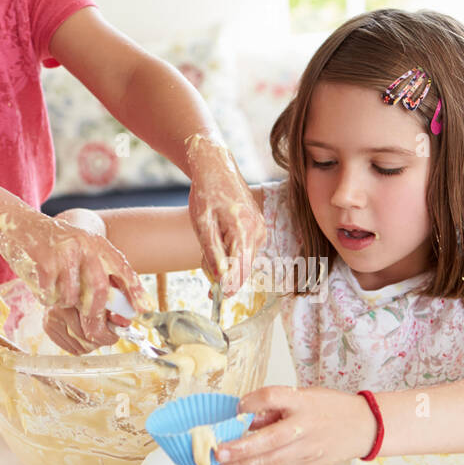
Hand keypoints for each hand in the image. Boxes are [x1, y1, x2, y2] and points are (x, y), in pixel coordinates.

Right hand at [0, 209, 150, 353]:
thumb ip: (101, 280)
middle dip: (97, 320)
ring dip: (66, 306)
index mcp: (99, 245)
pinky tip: (43, 286)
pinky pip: (50, 297)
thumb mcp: (83, 255)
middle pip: (98, 290)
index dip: (134, 292)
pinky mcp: (43, 262)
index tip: (142, 310)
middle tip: (97, 336)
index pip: (123, 270)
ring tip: (60, 296)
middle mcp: (84, 246)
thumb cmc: (57, 249)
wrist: (19, 225)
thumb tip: (120, 318)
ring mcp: (63, 253)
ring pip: (72, 298)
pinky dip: (47, 300)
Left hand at [185, 134, 265, 295]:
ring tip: (210, 238)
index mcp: (245, 231)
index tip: (214, 297)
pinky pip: (245, 249)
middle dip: (224, 273)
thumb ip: (212, 252)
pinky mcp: (259, 229)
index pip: (240, 271)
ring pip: (243, 259)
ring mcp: (261, 230)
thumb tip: (220, 279)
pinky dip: (231, 250)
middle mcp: (258, 233)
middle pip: (243, 268)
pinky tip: (220, 235)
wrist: (217, 167)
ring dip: (226, 259)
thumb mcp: (202, 223)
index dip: (227, 288)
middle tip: (204, 261)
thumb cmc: (206, 193)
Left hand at [212, 386, 375, 464]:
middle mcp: (304, 426)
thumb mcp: (304, 396)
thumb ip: (275, 407)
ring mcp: (307, 449)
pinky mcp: (308, 464)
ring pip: (271, 460)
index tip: (237, 407)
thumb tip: (246, 418)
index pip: (272, 397)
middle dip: (241, 448)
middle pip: (269, 438)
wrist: (364, 427)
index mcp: (303, 401)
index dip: (251, 402)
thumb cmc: (332, 408)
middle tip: (219, 452)